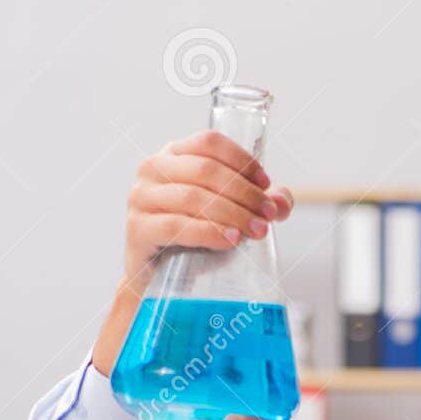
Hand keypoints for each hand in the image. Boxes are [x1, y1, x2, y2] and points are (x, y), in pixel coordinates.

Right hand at [93, 132, 293, 376]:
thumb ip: (256, 202)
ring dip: (232, 213)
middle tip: (268, 215)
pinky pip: (177, 226)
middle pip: (206, 170)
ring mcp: (141, 198)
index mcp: (174, 155)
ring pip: (194, 197)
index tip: (266, 184)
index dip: (242, 160)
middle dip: (244, 193)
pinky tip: (231, 240)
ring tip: (257, 231)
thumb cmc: (192, 237)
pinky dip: (209, 232)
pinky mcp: (138, 229)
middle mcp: (153, 169)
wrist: (156, 277)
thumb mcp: (225, 213)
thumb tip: (283, 201)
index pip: (209, 142)